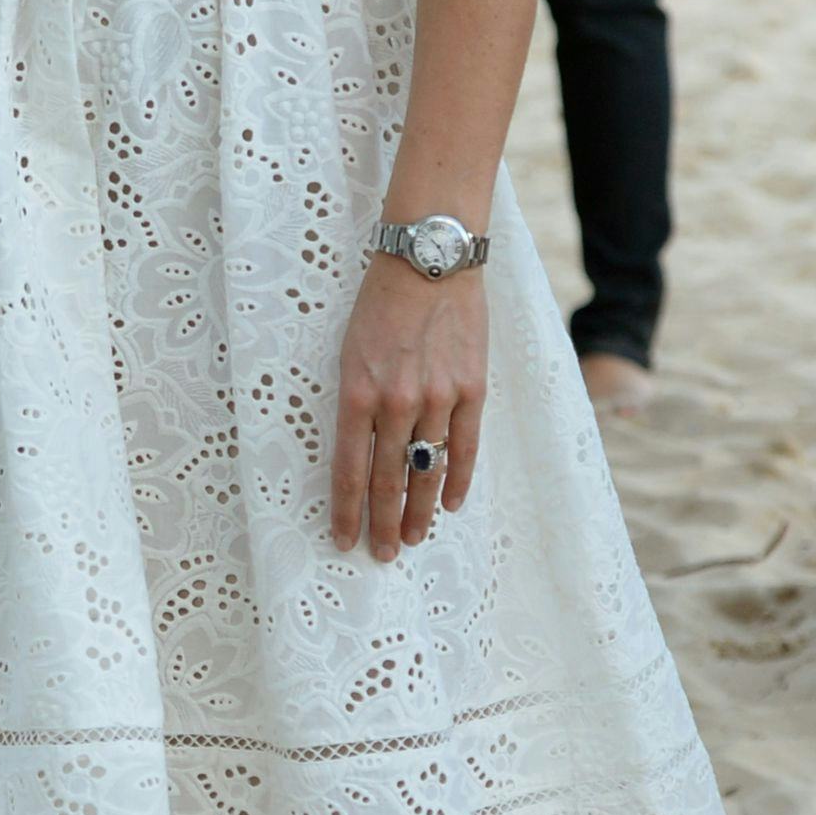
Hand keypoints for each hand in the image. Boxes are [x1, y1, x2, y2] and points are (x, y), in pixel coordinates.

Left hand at [331, 254, 488, 563]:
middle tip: (381, 554)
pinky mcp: (471, 389)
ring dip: (418, 511)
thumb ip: (355, 402)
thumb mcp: (349, 351)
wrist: (429, 260)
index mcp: (356, 392)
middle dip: (382, 523)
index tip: (344, 539)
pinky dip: (456, 480)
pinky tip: (448, 505)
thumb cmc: (380, 302)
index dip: (347, 510)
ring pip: (426, 470)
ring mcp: (438, 397)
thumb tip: (359, 451)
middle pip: (388, 479)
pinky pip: (464, 446)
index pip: (349, 469)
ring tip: (411, 539)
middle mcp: (396, 402)